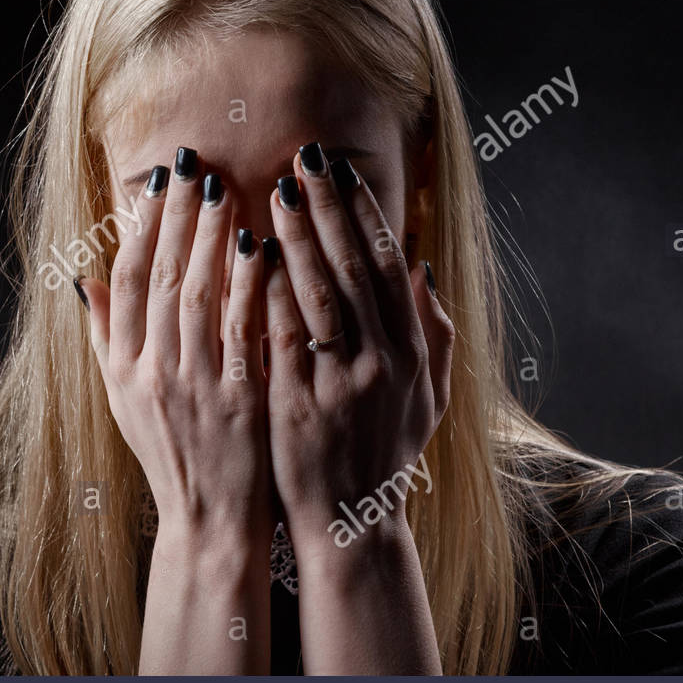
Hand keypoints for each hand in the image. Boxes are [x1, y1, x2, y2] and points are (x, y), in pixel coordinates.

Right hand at [77, 148, 274, 550]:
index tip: (158, 183)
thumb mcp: (123, 399)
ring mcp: (193, 386)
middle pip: (158, 278)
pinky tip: (258, 247)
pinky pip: (241, 331)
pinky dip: (247, 285)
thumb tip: (81, 278)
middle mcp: (150, 372)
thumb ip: (104, 337)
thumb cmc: (171, 451)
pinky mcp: (236, 400)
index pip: (125, 283)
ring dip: (207, 239)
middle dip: (174, 217)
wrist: (209, 519)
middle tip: (192, 165)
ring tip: (222, 189)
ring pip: (195, 296)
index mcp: (122, 368)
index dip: (140, 229)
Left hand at [262, 144, 455, 551]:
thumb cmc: (385, 451)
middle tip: (302, 159)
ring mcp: (337, 386)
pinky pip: (278, 339)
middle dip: (326, 208)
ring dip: (295, 239)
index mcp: (410, 354)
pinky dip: (265, 294)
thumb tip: (423, 270)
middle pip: (352, 269)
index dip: (364, 212)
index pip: (387, 266)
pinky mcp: (294, 408)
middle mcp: (380, 364)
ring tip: (272, 192)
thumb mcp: (429, 398)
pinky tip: (248, 256)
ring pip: (317, 297)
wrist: (350, 523)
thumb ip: (434, 334)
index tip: (340, 170)